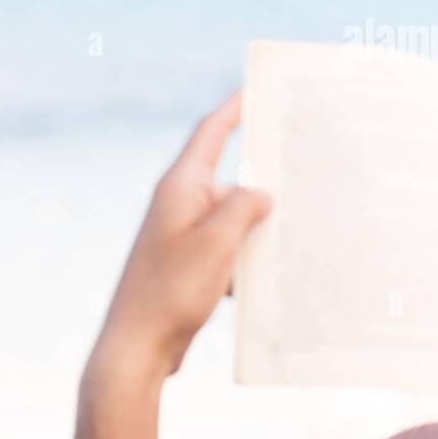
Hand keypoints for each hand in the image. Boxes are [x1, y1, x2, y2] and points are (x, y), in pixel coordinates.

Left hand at [89, 92, 271, 382]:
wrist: (134, 350)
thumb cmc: (170, 293)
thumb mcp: (217, 243)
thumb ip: (245, 207)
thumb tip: (262, 192)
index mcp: (180, 187)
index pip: (210, 133)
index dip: (234, 108)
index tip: (256, 88)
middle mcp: (179, 205)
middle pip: (230, 181)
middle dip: (263, 185)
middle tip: (302, 176)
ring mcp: (180, 236)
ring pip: (232, 220)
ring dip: (256, 231)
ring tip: (292, 237)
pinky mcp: (185, 265)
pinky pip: (225, 249)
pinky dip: (243, 259)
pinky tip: (262, 279)